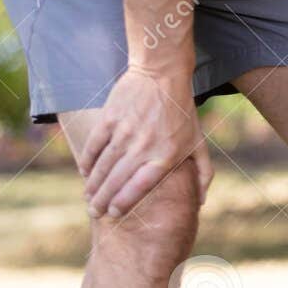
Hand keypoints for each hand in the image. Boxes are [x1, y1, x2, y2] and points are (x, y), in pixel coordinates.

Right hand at [80, 65, 211, 218]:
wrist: (163, 73)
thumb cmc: (182, 111)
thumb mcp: (197, 140)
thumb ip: (202, 171)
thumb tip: (202, 201)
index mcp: (166, 155)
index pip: (139, 187)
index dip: (123, 203)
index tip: (113, 214)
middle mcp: (145, 146)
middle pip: (117, 181)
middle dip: (102, 200)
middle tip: (94, 211)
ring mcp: (126, 132)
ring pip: (103, 166)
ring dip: (93, 184)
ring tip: (88, 197)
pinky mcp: (111, 118)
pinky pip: (94, 146)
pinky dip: (87, 160)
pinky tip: (85, 172)